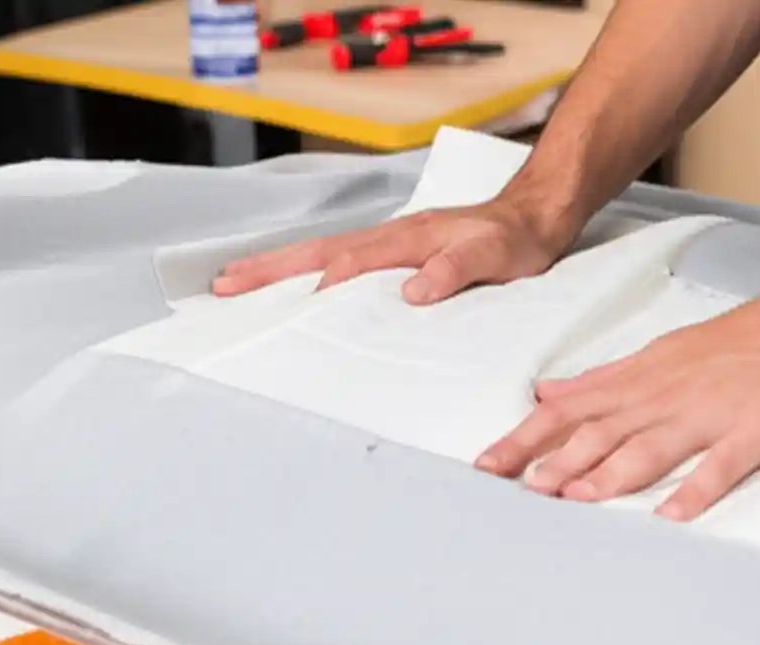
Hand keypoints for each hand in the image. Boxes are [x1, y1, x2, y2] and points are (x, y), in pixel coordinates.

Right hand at [213, 198, 577, 304]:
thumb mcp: (496, 255)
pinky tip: (294, 286)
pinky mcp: (395, 252)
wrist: (536, 216)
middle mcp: (390, 237)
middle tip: (223, 285)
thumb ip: (457, 269)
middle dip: (269, 268)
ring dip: (278, 267)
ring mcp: (389, 243)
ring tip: (235, 282)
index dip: (323, 287)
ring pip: (322, 253)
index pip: (352, 263)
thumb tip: (412, 291)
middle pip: (317, 251)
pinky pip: (339, 260)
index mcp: (406, 239)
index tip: (295, 314)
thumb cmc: (516, 239)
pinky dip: (306, 270)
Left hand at [475, 297, 759, 520]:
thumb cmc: (735, 343)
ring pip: (649, 446)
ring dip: (609, 473)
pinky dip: (695, 488)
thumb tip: (547, 394)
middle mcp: (663, 396)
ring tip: (574, 498)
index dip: (526, 438)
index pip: (568, 411)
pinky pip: (719, 464)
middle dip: (553, 460)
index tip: (487, 464)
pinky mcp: (752, 432)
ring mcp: (707, 414)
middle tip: (514, 487)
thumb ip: (601, 381)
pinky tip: (673, 515)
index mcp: (639, 380)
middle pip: (598, 430)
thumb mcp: (656, 355)